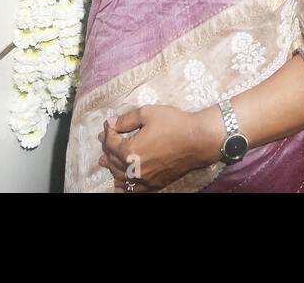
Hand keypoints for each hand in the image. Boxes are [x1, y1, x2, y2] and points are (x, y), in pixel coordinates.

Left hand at [99, 105, 222, 190]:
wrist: (199, 140)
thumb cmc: (174, 124)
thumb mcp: (148, 113)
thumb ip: (126, 120)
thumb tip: (111, 124)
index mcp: (130, 151)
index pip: (111, 142)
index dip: (108, 132)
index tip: (108, 124)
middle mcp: (134, 169)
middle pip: (113, 160)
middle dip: (107, 149)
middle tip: (104, 140)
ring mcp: (145, 179)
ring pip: (121, 176)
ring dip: (112, 167)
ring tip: (105, 162)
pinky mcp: (156, 184)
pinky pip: (135, 189)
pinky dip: (125, 185)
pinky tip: (120, 183)